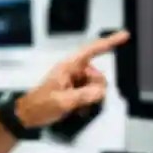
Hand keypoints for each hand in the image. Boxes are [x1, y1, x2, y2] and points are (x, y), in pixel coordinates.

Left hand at [15, 30, 129, 128]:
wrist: (28, 115)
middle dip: (96, 90)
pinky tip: (79, 108)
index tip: (124, 36)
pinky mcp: (76, 89)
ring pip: (96, 87)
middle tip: (82, 101)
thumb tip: (100, 91)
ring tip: (77, 106)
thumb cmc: (38, 105)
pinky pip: (92, 94)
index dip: (109, 42)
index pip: (92, 50)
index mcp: (69, 66)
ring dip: (91, 98)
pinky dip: (89, 102)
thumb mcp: (62, 101)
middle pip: (98, 75)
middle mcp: (73, 70)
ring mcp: (75, 80)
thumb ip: (83, 95)